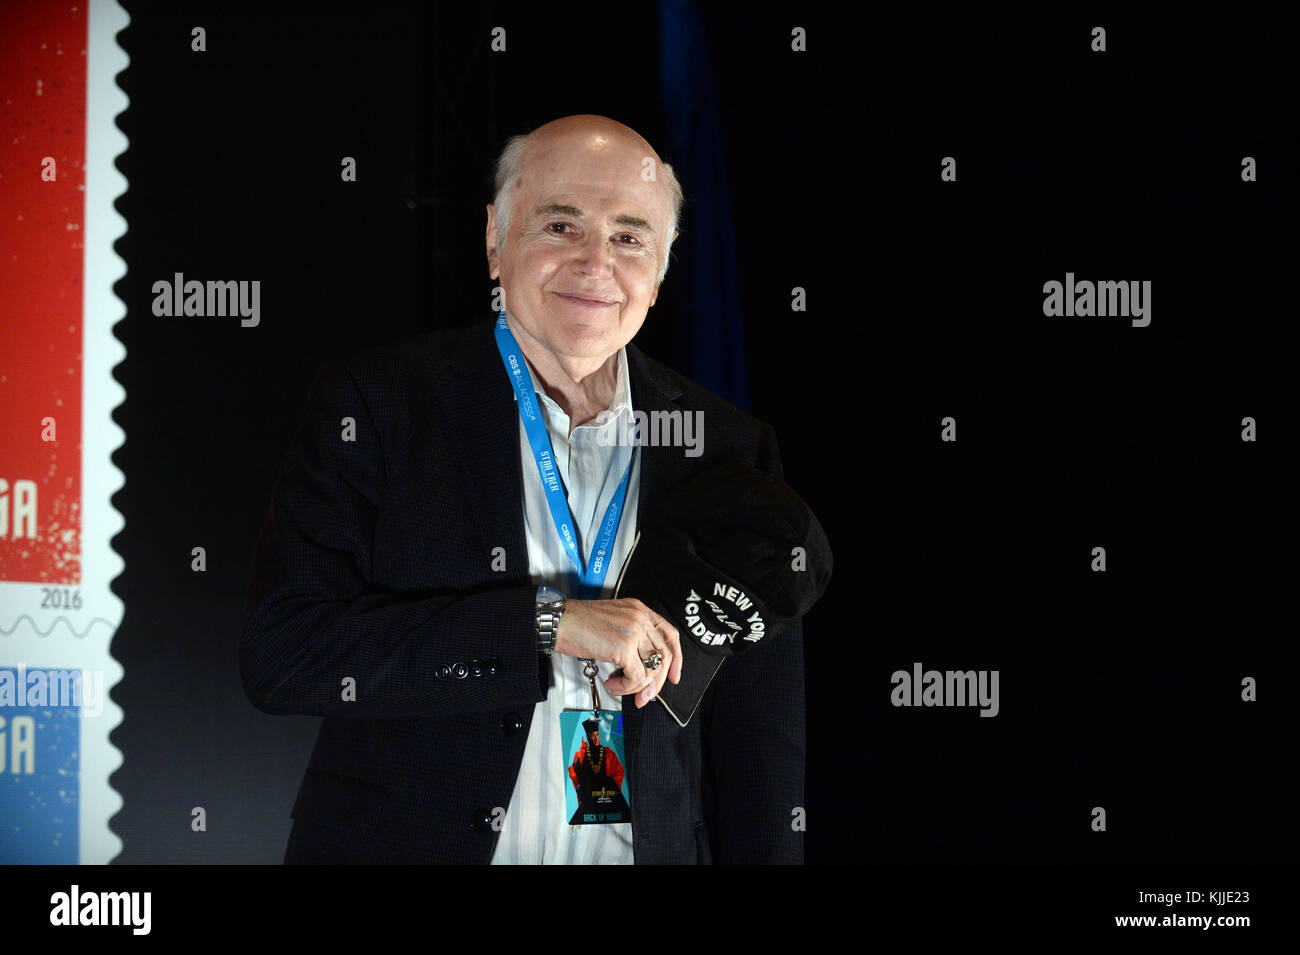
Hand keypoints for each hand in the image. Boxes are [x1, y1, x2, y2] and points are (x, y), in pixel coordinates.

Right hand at [554, 598, 681, 707]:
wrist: (560, 622)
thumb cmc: (579, 623)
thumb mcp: (614, 620)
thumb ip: (632, 637)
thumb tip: (642, 666)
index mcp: (640, 610)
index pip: (669, 634)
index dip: (676, 658)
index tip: (674, 676)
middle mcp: (641, 618)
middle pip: (664, 655)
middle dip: (656, 681)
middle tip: (645, 696)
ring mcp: (634, 632)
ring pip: (651, 669)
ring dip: (636, 686)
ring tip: (619, 688)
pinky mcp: (624, 647)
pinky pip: (636, 676)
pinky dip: (626, 687)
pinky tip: (612, 684)